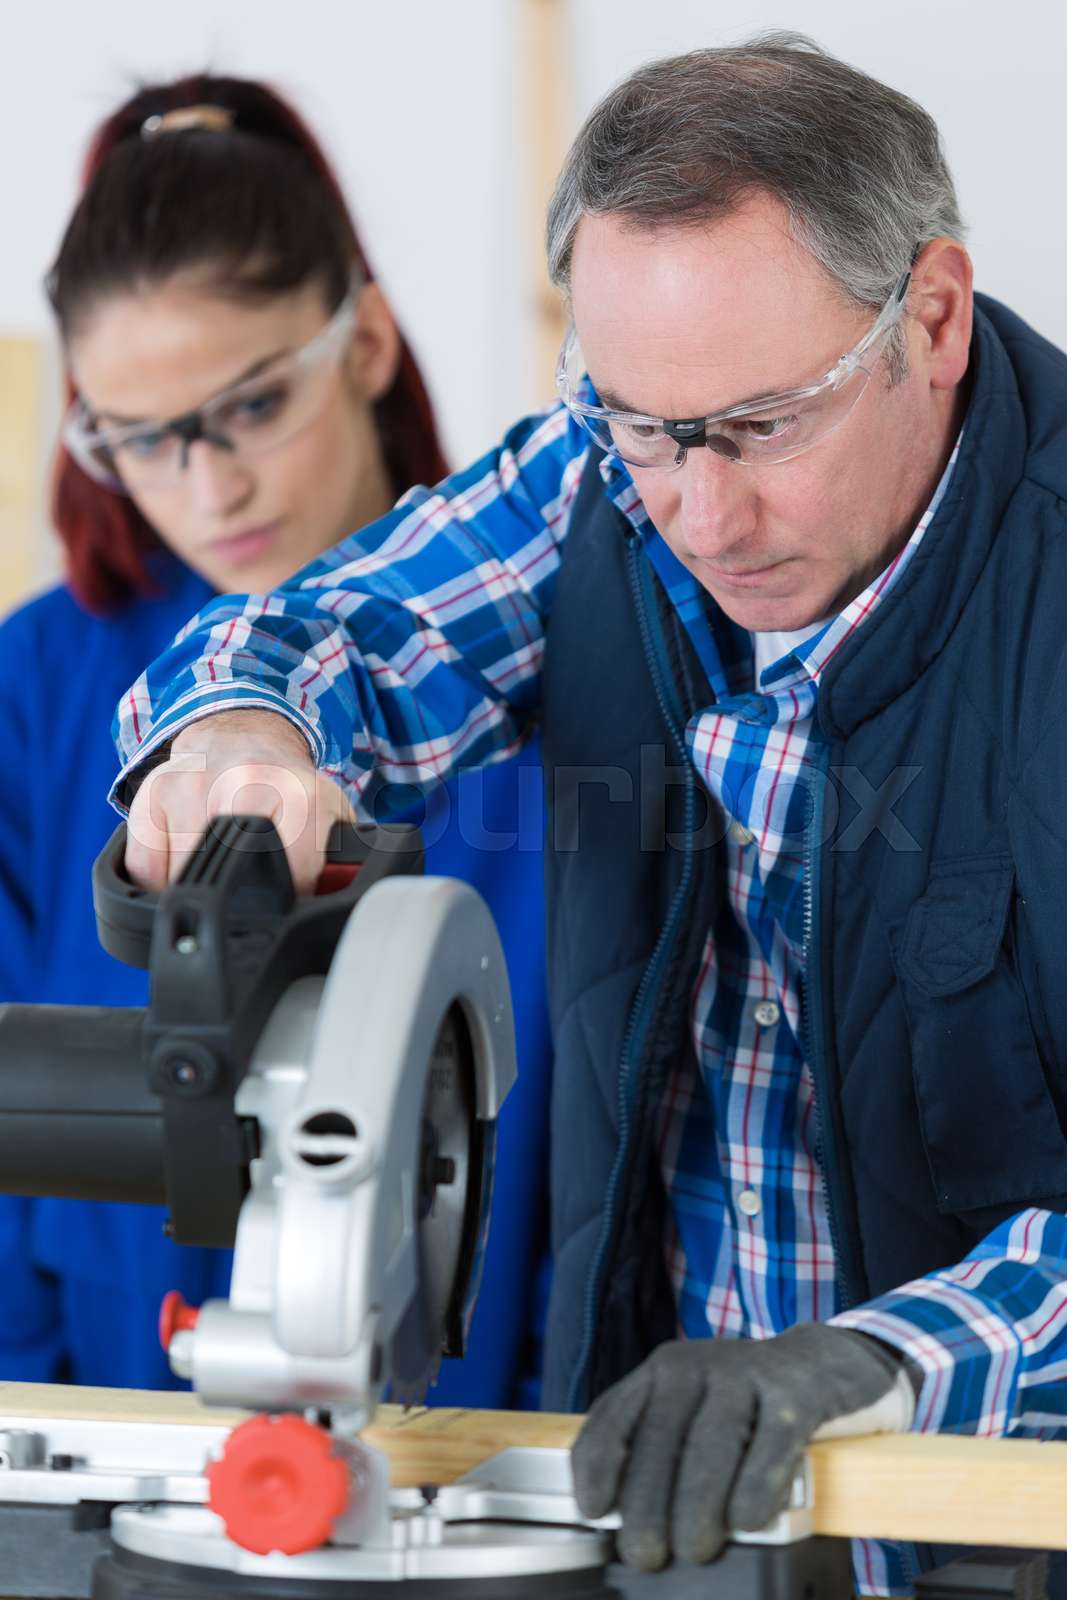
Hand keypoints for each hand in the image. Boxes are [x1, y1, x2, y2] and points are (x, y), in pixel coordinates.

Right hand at [124, 709, 354, 893]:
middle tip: (250, 873)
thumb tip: (326, 902)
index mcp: (296, 794)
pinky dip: (159, 877)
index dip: (287, 897)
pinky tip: (184, 855)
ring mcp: (191, 783)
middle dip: (237, 895)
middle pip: (228, 881)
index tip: (287, 890)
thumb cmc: (286, 787)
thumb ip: (337, 863)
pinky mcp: (152, 791)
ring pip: (181, 878)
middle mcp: (243, 781)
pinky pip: (144, 867)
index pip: (288, 878)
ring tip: (220, 857)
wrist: (244, 735)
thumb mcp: (329, 819)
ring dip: (196, 883)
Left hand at [572, 1323, 912, 1570]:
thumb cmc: (745, 1405)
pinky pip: (771, 1444)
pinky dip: (756, 1488)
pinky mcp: (796, 1393)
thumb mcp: (691, 1412)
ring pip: (712, 1444)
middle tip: (645, 1554)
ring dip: (697, 1506)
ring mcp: (747, 1374)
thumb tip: (623, 1520)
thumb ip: (656, 1450)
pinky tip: (747, 1520)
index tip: (595, 1511)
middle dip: (647, 1506)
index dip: (596, 1466)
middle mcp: (696, 1365)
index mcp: (661, 1373)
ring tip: (693, 1550)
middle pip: (660, 1439)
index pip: (612, 1416)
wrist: (821, 1364)